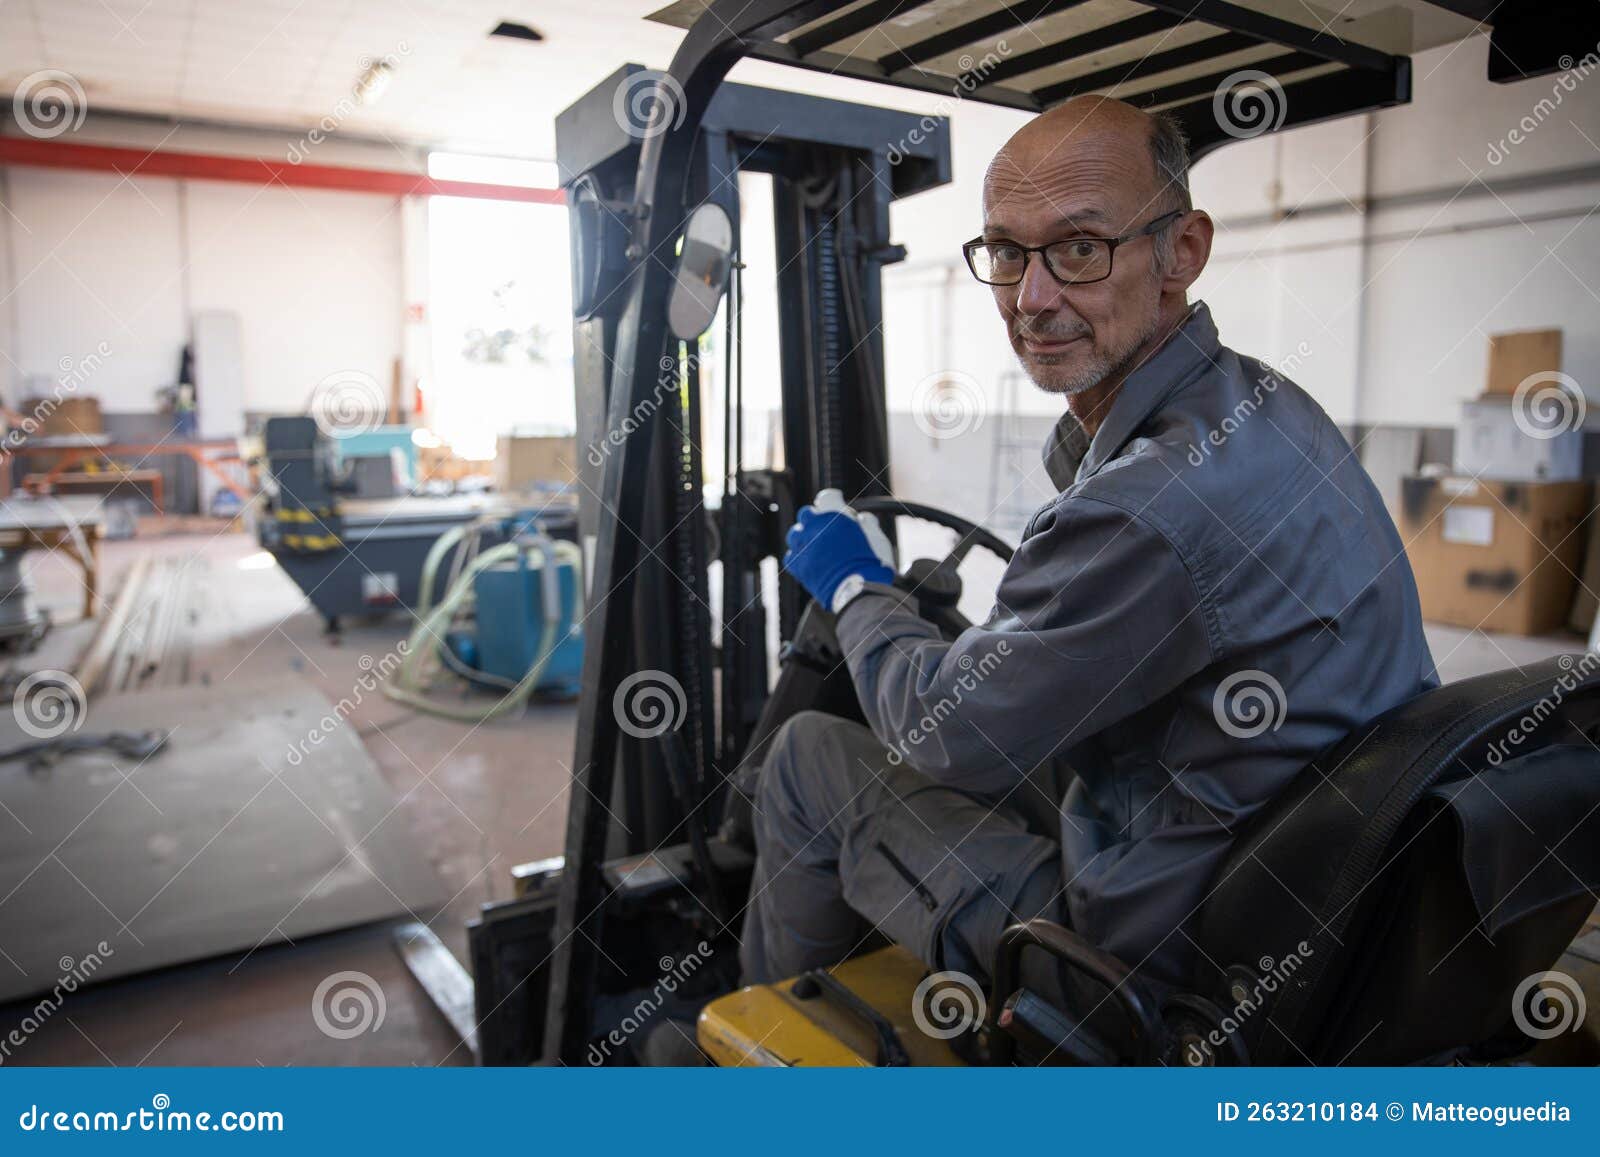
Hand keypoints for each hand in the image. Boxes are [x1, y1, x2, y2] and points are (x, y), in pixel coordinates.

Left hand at [782, 490, 894, 611]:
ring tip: (815, 545)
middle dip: (815, 518)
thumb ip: (867, 522)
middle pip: (806, 514)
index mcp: (835, 515)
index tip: (836, 503)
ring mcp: (804, 546)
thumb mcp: (877, 537)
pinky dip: (798, 556)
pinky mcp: (798, 566)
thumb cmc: (871, 563)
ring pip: (795, 534)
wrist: (858, 590)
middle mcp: (815, 527)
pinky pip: (791, 556)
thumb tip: (862, 518)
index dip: (833, 500)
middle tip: (825, 528)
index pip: (826, 497)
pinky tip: (809, 561)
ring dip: (804, 536)